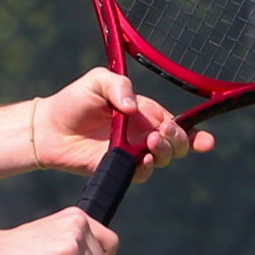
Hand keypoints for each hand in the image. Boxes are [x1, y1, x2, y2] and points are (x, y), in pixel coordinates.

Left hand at [33, 68, 214, 181]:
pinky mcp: (118, 168)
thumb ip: (118, 86)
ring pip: (163, 158)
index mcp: (144, 112)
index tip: (204, 139)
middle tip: (161, 132)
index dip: (193, 132)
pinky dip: (147, 168)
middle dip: (179, 140)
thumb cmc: (75, 100)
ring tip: (151, 141)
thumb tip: (133, 108)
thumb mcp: (97, 81)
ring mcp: (132, 152)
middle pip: (177, 143)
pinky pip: (141, 173)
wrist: (50, 127)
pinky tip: (143, 159)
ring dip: (164, 151)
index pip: (176, 123)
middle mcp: (142, 133)